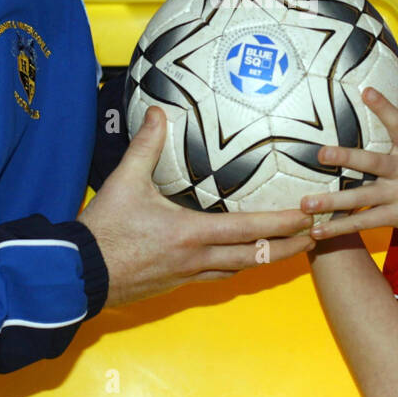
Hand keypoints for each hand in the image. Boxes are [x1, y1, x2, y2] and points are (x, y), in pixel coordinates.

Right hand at [78, 105, 314, 309]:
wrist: (78, 275)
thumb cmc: (104, 230)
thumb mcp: (124, 182)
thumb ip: (146, 146)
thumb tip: (159, 112)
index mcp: (191, 233)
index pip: (250, 230)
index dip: (283, 223)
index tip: (309, 215)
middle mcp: (198, 259)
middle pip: (257, 256)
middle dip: (291, 246)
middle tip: (319, 234)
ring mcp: (189, 275)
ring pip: (241, 270)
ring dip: (268, 258)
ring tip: (291, 247)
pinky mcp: (177, 284)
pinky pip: (218, 276)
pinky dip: (238, 266)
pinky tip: (242, 259)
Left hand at [301, 87, 397, 244]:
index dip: (383, 106)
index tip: (366, 90)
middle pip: (371, 162)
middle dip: (345, 158)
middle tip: (321, 153)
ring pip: (360, 198)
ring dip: (331, 202)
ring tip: (305, 203)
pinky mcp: (396, 218)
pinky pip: (362, 224)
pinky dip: (339, 229)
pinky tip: (317, 232)